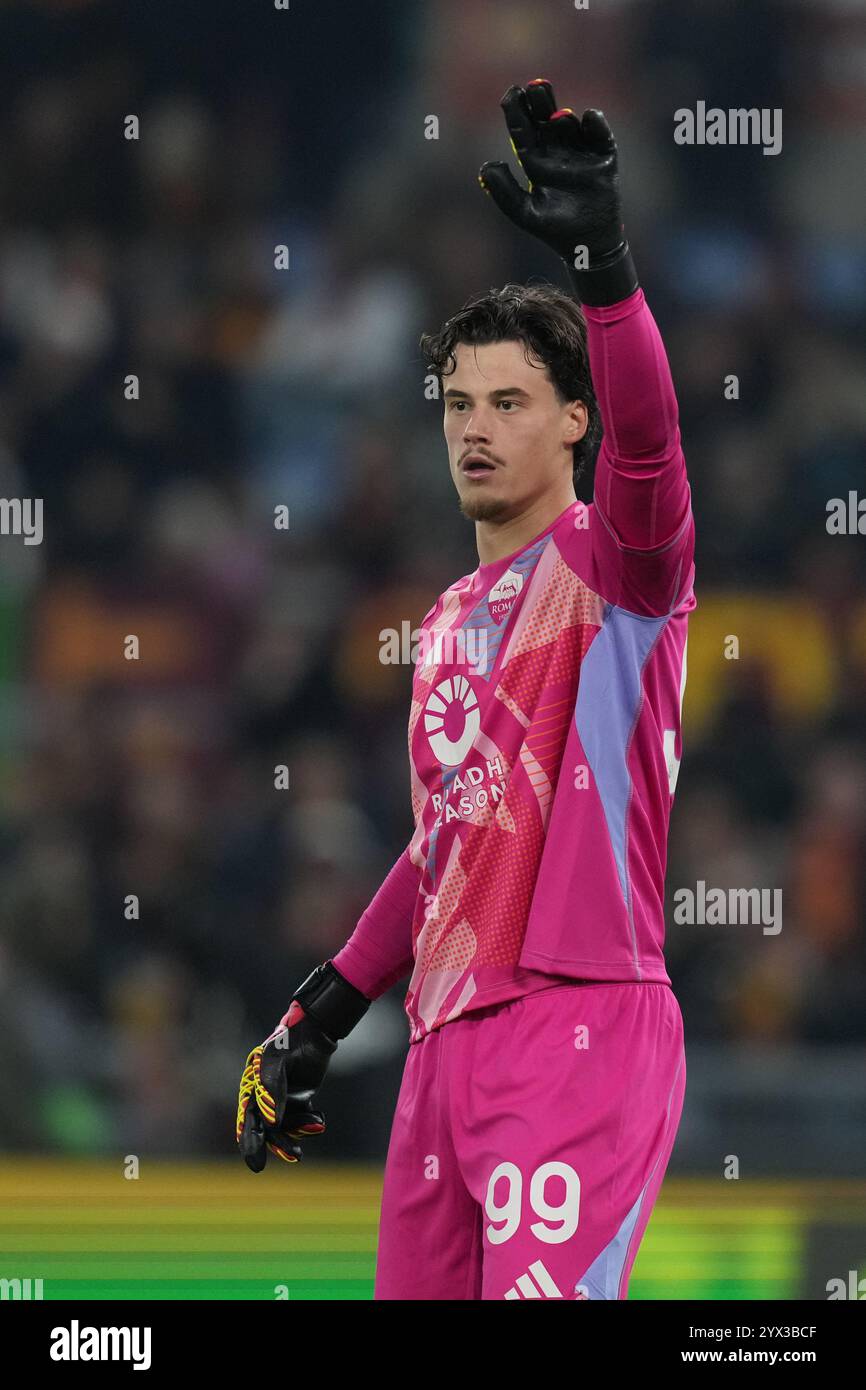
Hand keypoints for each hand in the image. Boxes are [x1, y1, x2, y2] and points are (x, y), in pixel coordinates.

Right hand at [235, 960, 370, 1172]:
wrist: (313, 1030)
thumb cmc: (288, 1043)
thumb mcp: (275, 1064)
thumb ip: (272, 1092)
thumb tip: (271, 1124)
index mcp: (252, 1089)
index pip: (248, 1121)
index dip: (251, 1144)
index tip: (257, 1165)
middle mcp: (265, 1097)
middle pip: (268, 1129)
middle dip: (280, 1143)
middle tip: (295, 1156)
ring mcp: (284, 1099)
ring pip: (288, 1127)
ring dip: (299, 1132)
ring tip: (316, 1125)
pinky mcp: (301, 1098)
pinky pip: (303, 1119)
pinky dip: (310, 1123)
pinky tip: (319, 1120)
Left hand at [478, 78, 636, 304]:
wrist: (587, 245)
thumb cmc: (554, 229)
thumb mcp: (525, 214)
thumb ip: (504, 193)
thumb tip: (488, 165)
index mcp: (535, 160)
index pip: (522, 130)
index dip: (515, 111)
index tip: (511, 93)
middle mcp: (557, 151)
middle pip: (545, 119)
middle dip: (540, 102)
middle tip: (535, 86)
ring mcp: (580, 152)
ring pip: (570, 125)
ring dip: (563, 117)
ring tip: (557, 116)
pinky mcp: (604, 157)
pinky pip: (600, 135)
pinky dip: (596, 125)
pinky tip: (589, 118)